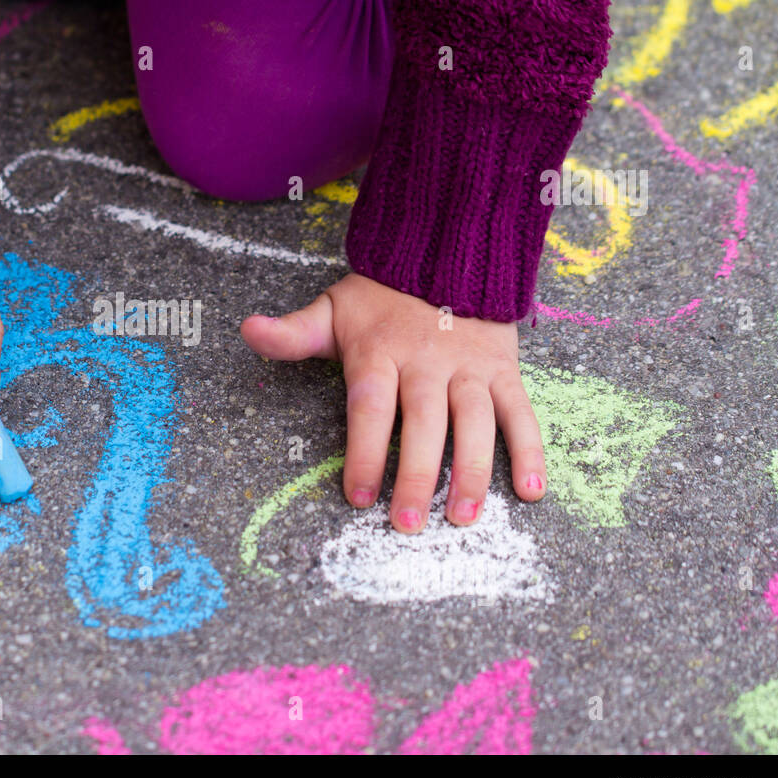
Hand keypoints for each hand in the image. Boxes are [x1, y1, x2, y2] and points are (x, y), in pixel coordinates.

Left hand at [241, 272, 545, 531]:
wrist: (445, 253)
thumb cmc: (378, 300)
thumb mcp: (331, 310)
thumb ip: (292, 332)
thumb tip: (247, 329)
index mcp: (380, 352)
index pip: (370, 407)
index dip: (364, 451)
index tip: (358, 496)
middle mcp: (427, 361)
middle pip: (423, 423)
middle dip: (415, 476)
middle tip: (406, 525)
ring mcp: (469, 367)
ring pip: (475, 422)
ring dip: (472, 472)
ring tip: (462, 517)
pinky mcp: (503, 370)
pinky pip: (521, 411)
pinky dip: (530, 449)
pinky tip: (531, 489)